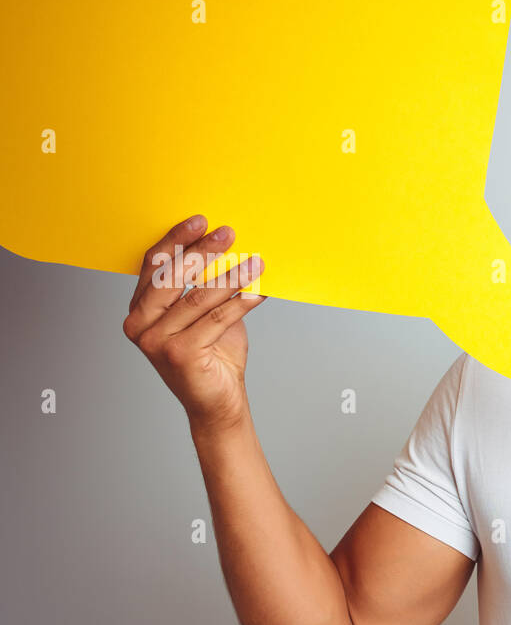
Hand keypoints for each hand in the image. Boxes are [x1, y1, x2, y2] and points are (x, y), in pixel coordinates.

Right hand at [121, 214, 266, 432]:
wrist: (218, 403)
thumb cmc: (213, 357)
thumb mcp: (206, 314)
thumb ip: (205, 286)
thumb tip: (228, 248)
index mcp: (139, 311)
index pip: (154, 266)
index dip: (177, 240)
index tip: (200, 221)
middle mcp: (139, 325)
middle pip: (172, 277)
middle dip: (202, 251)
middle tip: (228, 233)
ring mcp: (156, 342)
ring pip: (198, 297)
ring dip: (230, 276)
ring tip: (254, 262)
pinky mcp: (179, 354)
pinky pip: (216, 318)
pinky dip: (240, 301)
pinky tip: (258, 290)